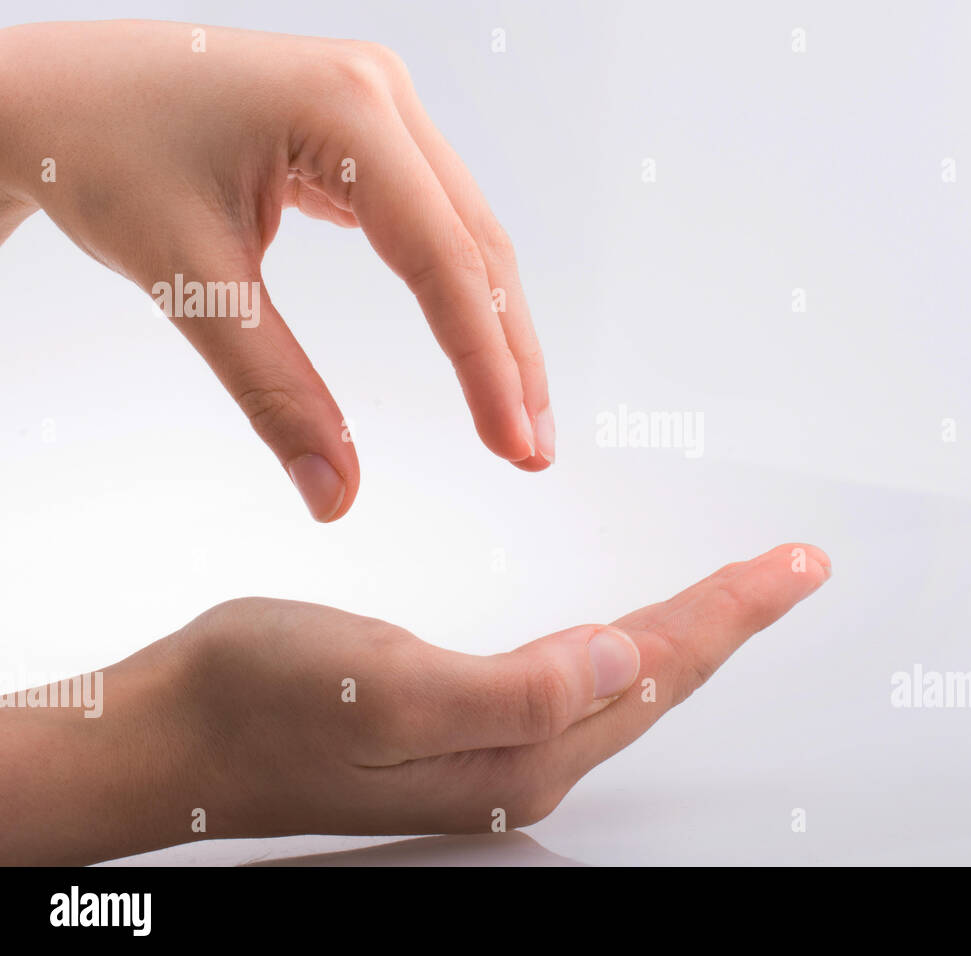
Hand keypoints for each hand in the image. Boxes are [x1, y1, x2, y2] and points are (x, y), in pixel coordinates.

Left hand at [0, 20, 553, 520]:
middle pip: (477, 244)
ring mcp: (377, 103)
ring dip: (496, 327)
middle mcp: (379, 92)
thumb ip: (274, 391)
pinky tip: (478, 348)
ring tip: (518, 416)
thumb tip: (337, 497)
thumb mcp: (190, 281)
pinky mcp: (366, 128)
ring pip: (467, 232)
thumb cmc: (101, 159)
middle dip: (510, 354)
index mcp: (342, 109)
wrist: (50, 94)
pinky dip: (458, 291)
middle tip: (533, 450)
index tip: (513, 446)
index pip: (443, 257)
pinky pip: (434, 218)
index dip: (486, 362)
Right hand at [0, 543, 829, 863]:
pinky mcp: (465, 720)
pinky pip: (577, 674)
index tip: (796, 566)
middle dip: (733, 619)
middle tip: (793, 569)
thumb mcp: (385, 689)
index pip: (658, 667)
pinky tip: (631, 629)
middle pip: (658, 675)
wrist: (175, 735)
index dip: (733, 612)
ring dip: (691, 630)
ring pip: (624, 676)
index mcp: (521, 750)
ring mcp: (495, 744)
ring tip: (742, 593)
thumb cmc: (260, 705)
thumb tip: (614, 659)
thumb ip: (513, 686)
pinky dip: (625, 637)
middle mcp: (523, 757)